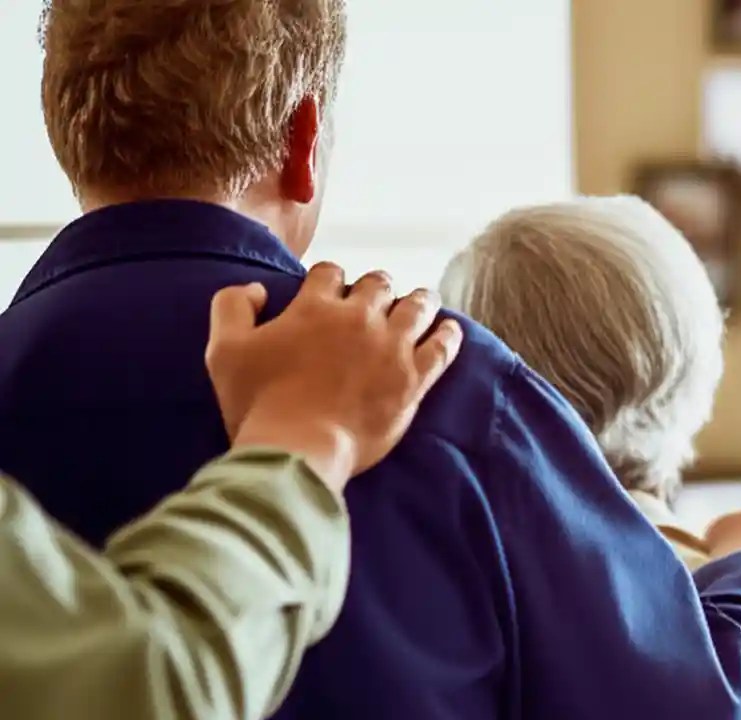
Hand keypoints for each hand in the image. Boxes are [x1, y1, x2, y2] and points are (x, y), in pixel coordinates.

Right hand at [205, 263, 463, 490]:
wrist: (298, 448)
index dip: (330, 278)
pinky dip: (448, 335)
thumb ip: (232, 306)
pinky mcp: (414, 379)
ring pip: (416, 307)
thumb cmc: (256, 402)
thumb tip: (259, 290)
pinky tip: (451, 329)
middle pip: (378, 284)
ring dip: (418, 300)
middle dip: (376, 287)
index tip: (332, 289)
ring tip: (422, 300)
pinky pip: (442, 347)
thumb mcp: (223, 349)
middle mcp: (359, 318)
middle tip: (378, 296)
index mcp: (315, 307)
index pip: (329, 273)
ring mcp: (392, 347)